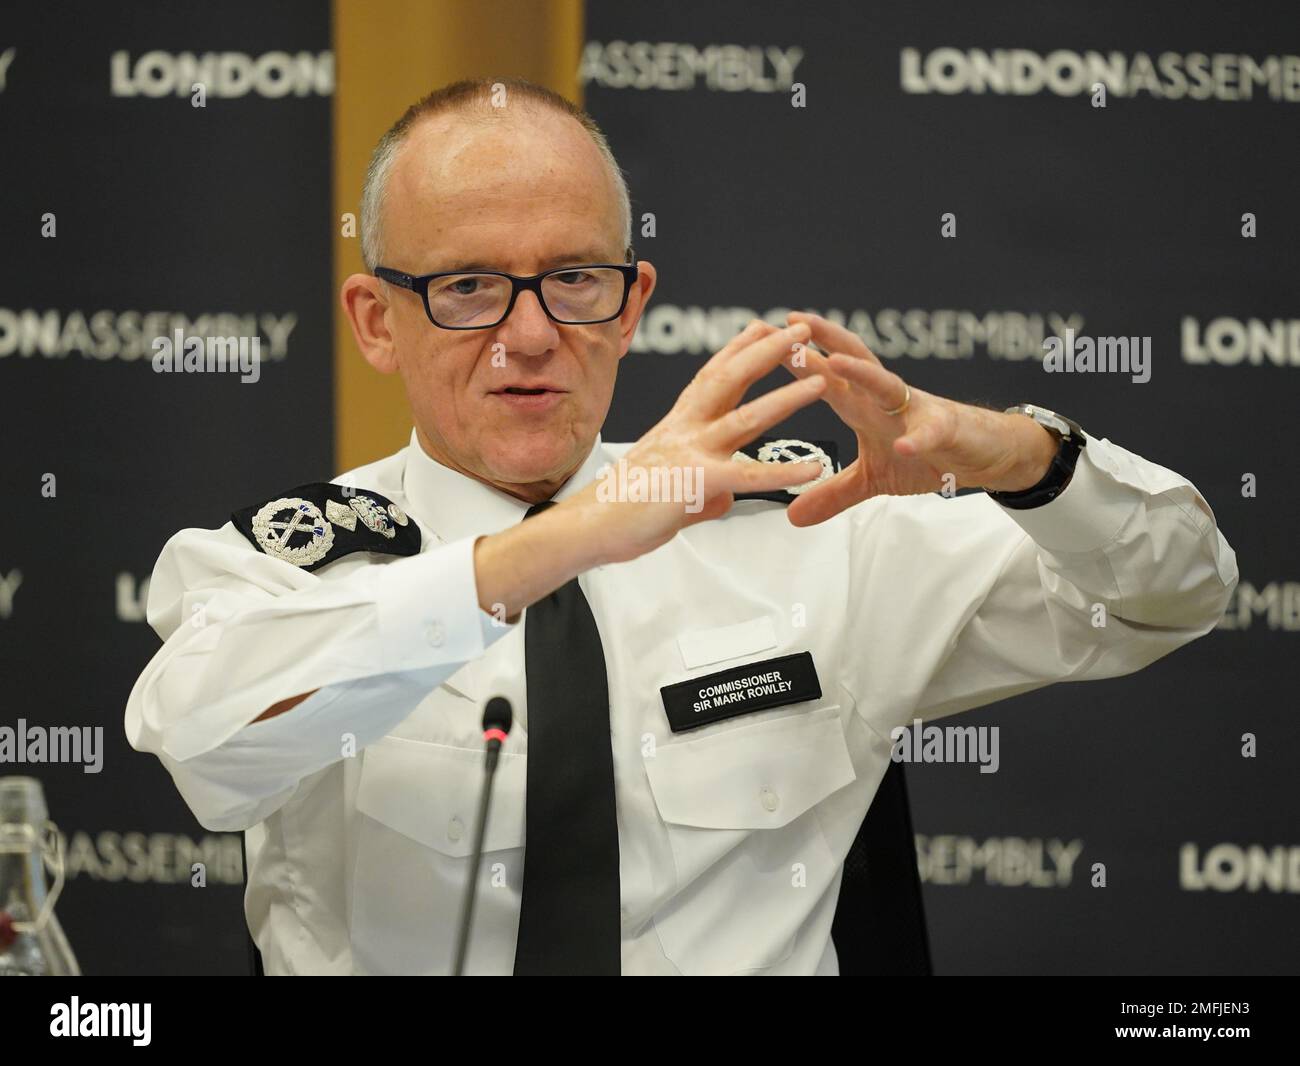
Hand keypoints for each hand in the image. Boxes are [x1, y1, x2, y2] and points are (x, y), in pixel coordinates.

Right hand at [570, 320, 829, 563]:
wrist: (589, 527)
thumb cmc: (624, 508)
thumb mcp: (672, 491)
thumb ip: (705, 491)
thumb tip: (724, 501)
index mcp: (677, 424)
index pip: (712, 375)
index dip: (740, 348)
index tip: (763, 324)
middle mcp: (685, 429)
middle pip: (732, 378)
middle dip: (769, 351)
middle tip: (802, 328)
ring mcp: (691, 453)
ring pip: (747, 418)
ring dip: (787, 396)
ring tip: (822, 380)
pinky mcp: (696, 484)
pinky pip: (748, 478)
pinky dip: (783, 473)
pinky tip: (814, 470)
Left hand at [778, 312, 1057, 526]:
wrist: (983, 455)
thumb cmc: (926, 455)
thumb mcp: (871, 480)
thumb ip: (832, 493)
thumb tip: (793, 517)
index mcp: (863, 406)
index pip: (823, 375)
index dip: (793, 358)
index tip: (758, 337)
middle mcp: (886, 399)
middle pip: (850, 361)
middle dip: (820, 342)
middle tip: (788, 325)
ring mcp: (917, 410)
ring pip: (886, 385)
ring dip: (859, 374)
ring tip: (832, 365)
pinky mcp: (947, 430)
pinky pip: (931, 432)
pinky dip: (917, 440)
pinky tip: (904, 448)